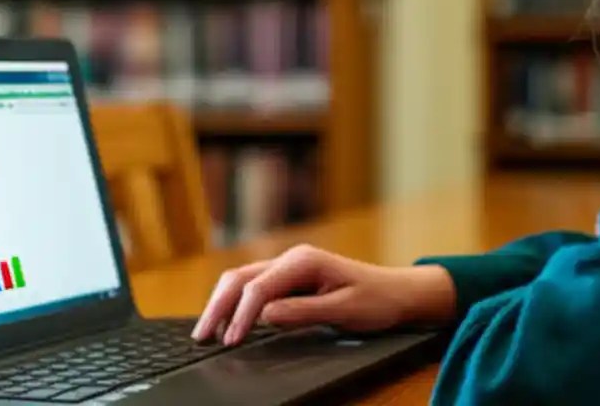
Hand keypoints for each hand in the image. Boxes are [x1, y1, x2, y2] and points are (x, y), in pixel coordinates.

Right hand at [192, 244, 456, 345]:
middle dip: (218, 306)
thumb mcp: (345, 310)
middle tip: (201, 337)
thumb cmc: (377, 300)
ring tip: (206, 331)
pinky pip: (253, 287)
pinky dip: (235, 303)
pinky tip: (226, 321)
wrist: (398, 292)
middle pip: (241, 278)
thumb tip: (265, 315)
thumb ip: (304, 311)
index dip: (241, 314)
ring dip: (222, 303)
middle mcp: (291, 258)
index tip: (231, 341)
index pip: (260, 286)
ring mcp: (288, 267)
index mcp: (304, 261)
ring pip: (242, 280)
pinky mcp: (288, 279)